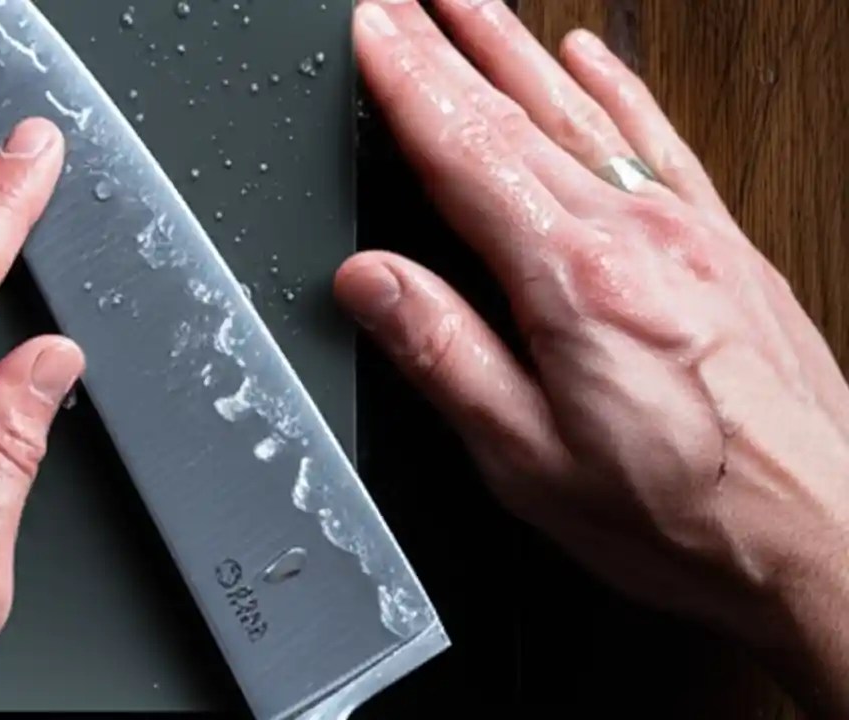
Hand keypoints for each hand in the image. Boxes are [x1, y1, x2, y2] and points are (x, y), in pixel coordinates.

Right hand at [337, 1, 848, 713]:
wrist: (827, 538)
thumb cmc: (681, 515)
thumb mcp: (527, 459)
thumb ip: (443, 355)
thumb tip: (369, 282)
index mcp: (571, 282)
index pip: (465, 154)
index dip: (408, 83)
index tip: (370, 31)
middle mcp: (634, 235)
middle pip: (517, 115)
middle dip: (446, 48)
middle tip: (400, 0)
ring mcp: (688, 231)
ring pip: (584, 112)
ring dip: (518, 49)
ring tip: (472, 2)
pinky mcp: (726, 246)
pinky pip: (661, 141)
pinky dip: (619, 90)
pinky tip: (593, 57)